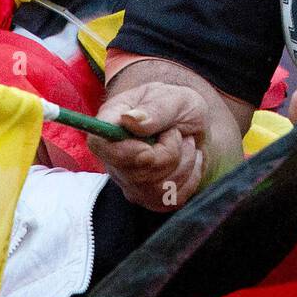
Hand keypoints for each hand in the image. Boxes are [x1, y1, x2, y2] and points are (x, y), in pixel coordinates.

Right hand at [90, 82, 208, 211]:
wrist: (196, 126)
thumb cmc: (180, 107)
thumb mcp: (175, 98)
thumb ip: (156, 109)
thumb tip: (130, 120)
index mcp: (112, 122)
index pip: (99, 144)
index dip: (123, 152)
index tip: (149, 149)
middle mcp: (114, 157)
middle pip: (134, 174)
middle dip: (169, 152)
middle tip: (177, 132)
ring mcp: (129, 182)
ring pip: (157, 188)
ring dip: (184, 161)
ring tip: (184, 142)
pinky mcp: (149, 199)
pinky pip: (172, 198)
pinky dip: (191, 177)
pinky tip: (188, 159)